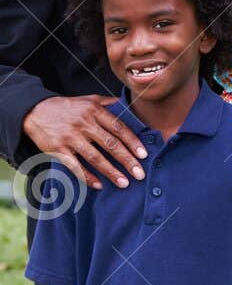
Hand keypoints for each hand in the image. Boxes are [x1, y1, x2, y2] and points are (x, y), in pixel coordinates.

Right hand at [22, 95, 145, 189]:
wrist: (34, 110)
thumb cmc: (67, 107)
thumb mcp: (88, 99)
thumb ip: (108, 103)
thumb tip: (126, 105)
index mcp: (95, 112)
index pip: (119, 128)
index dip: (132, 142)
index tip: (144, 155)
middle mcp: (84, 124)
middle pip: (110, 144)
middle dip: (127, 160)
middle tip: (140, 174)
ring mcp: (70, 138)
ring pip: (95, 157)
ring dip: (110, 172)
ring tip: (124, 183)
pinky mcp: (58, 149)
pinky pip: (74, 166)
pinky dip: (86, 176)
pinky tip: (98, 185)